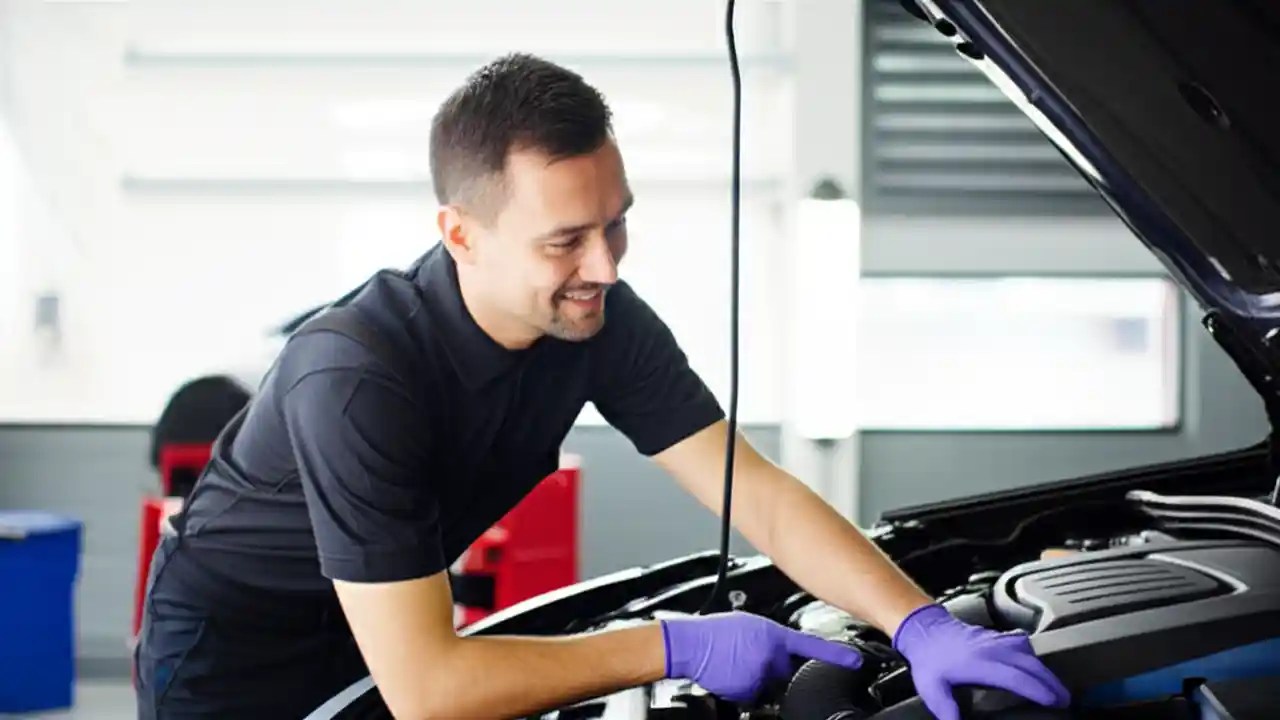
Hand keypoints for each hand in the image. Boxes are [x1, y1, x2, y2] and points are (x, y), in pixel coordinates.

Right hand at [659, 611, 862, 701]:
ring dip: (758, 679)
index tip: (856, 661)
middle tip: (749, 658)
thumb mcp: (748, 625)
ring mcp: (759, 676)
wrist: (687, 644)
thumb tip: (780, 649)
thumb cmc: (713, 633)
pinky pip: (754, 696)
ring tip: (735, 664)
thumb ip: (771, 639)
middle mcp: (771, 656)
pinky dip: (744, 689)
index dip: (836, 655)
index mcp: (773, 635)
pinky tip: (730, 674)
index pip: (811, 646)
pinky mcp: (746, 692)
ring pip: (769, 686)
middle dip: (775, 669)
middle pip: (787, 671)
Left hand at [892, 604, 1070, 719]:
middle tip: (1065, 699)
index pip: (1017, 677)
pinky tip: (1035, 663)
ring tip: (1056, 686)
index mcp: (980, 663)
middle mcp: (992, 649)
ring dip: (1044, 669)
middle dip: (1051, 682)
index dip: (1038, 690)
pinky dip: (1033, 654)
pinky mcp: (995, 635)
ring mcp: (995, 639)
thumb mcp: (932, 688)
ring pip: (1029, 651)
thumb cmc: (929, 658)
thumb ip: (947, 709)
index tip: (1054, 701)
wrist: (924, 629)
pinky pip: (1021, 642)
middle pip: (1031, 664)